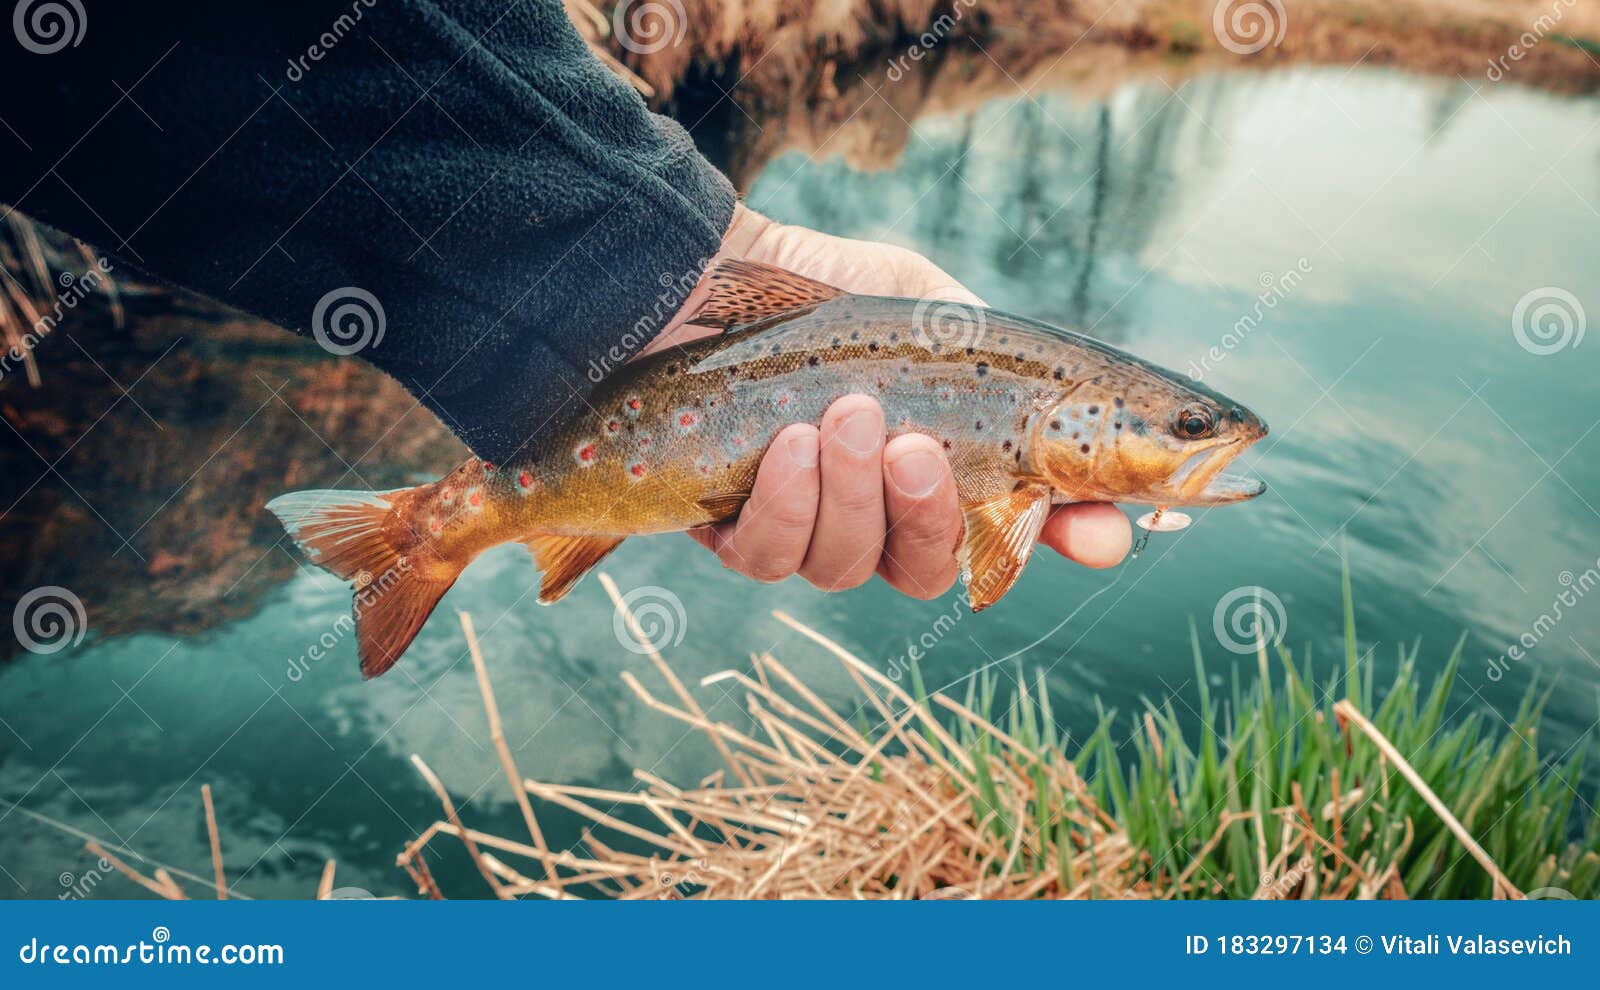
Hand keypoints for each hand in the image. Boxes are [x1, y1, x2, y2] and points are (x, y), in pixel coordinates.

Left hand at [656, 206, 1130, 598]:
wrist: (705, 270)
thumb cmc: (826, 291)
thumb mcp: (939, 314)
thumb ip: (1011, 377)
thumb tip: (1103, 433)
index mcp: (942, 471)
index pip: (1017, 532)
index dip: (1069, 541)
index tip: (1104, 532)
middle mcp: (878, 516)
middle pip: (929, 571)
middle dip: (928, 516)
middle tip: (913, 447)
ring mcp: (807, 530)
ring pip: (848, 566)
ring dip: (850, 494)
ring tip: (842, 414)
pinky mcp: (734, 531)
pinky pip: (770, 556)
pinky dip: (786, 504)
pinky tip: (789, 443)